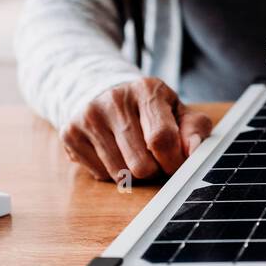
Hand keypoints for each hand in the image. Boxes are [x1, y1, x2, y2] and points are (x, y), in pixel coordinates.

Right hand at [61, 77, 212, 182]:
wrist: (106, 94)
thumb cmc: (151, 109)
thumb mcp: (178, 111)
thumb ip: (195, 129)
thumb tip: (194, 150)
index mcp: (147, 90)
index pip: (162, 139)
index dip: (174, 161)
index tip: (176, 164)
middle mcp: (115, 99)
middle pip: (141, 164)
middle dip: (155, 171)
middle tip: (155, 159)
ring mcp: (89, 116)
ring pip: (120, 174)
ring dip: (134, 175)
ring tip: (135, 154)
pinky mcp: (70, 133)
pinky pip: (100, 175)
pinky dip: (113, 173)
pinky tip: (114, 153)